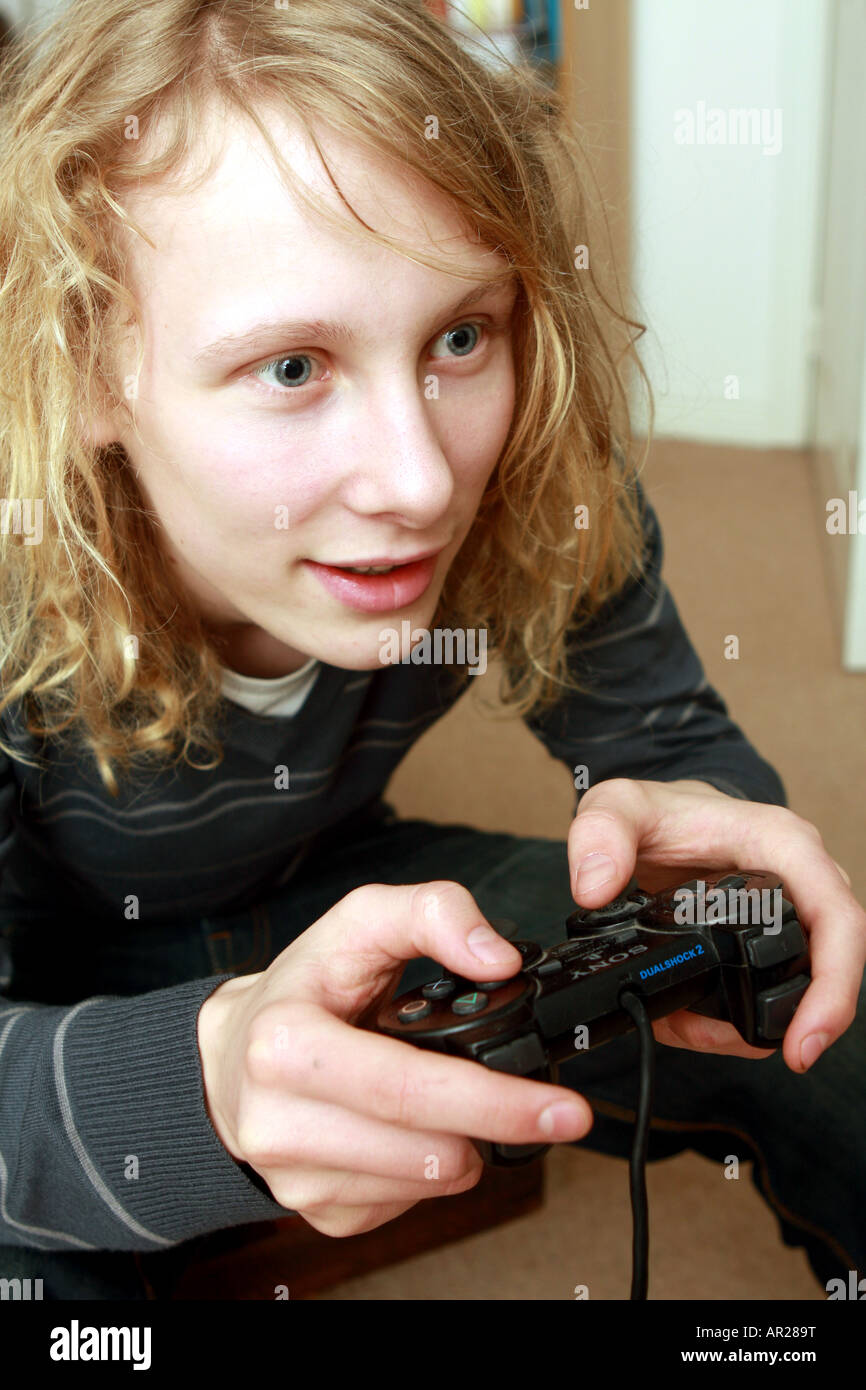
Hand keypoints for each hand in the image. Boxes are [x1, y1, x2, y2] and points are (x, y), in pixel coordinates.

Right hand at [197, 881, 592, 1237]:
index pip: (408, 1090)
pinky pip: (407, 1202)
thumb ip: (433, 912)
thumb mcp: (359, 922)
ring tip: (447, 1098)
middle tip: (554, 1111)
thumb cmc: (302, 988)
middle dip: (500, 1126)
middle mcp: (280, 1121)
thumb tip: (498, 957)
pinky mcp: (316, 1209)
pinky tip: (409, 1128)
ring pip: (427, 1183)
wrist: (229, 1055)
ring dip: (462, 1144)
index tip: (562, 1108)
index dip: (496, 1102)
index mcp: (287, 1046)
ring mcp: (295, 1176)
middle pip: (429, 1149)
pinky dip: (427, 1168)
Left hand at [567, 778, 865, 1071]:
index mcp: (782, 843)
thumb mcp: (617, 805)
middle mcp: (800, 878)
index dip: (834, 984)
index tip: (806, 1039)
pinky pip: (770, 987)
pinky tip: (692, 1022)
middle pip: (831, 964)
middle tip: (744, 1051)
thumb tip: (594, 887)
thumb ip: (600, 834)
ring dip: (751, 1025)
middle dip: (796, 1021)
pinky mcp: (771, 938)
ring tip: (692, 1031)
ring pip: (799, 986)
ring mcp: (792, 911)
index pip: (836, 918)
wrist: (661, 814)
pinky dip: (733, 1017)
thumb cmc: (656, 808)